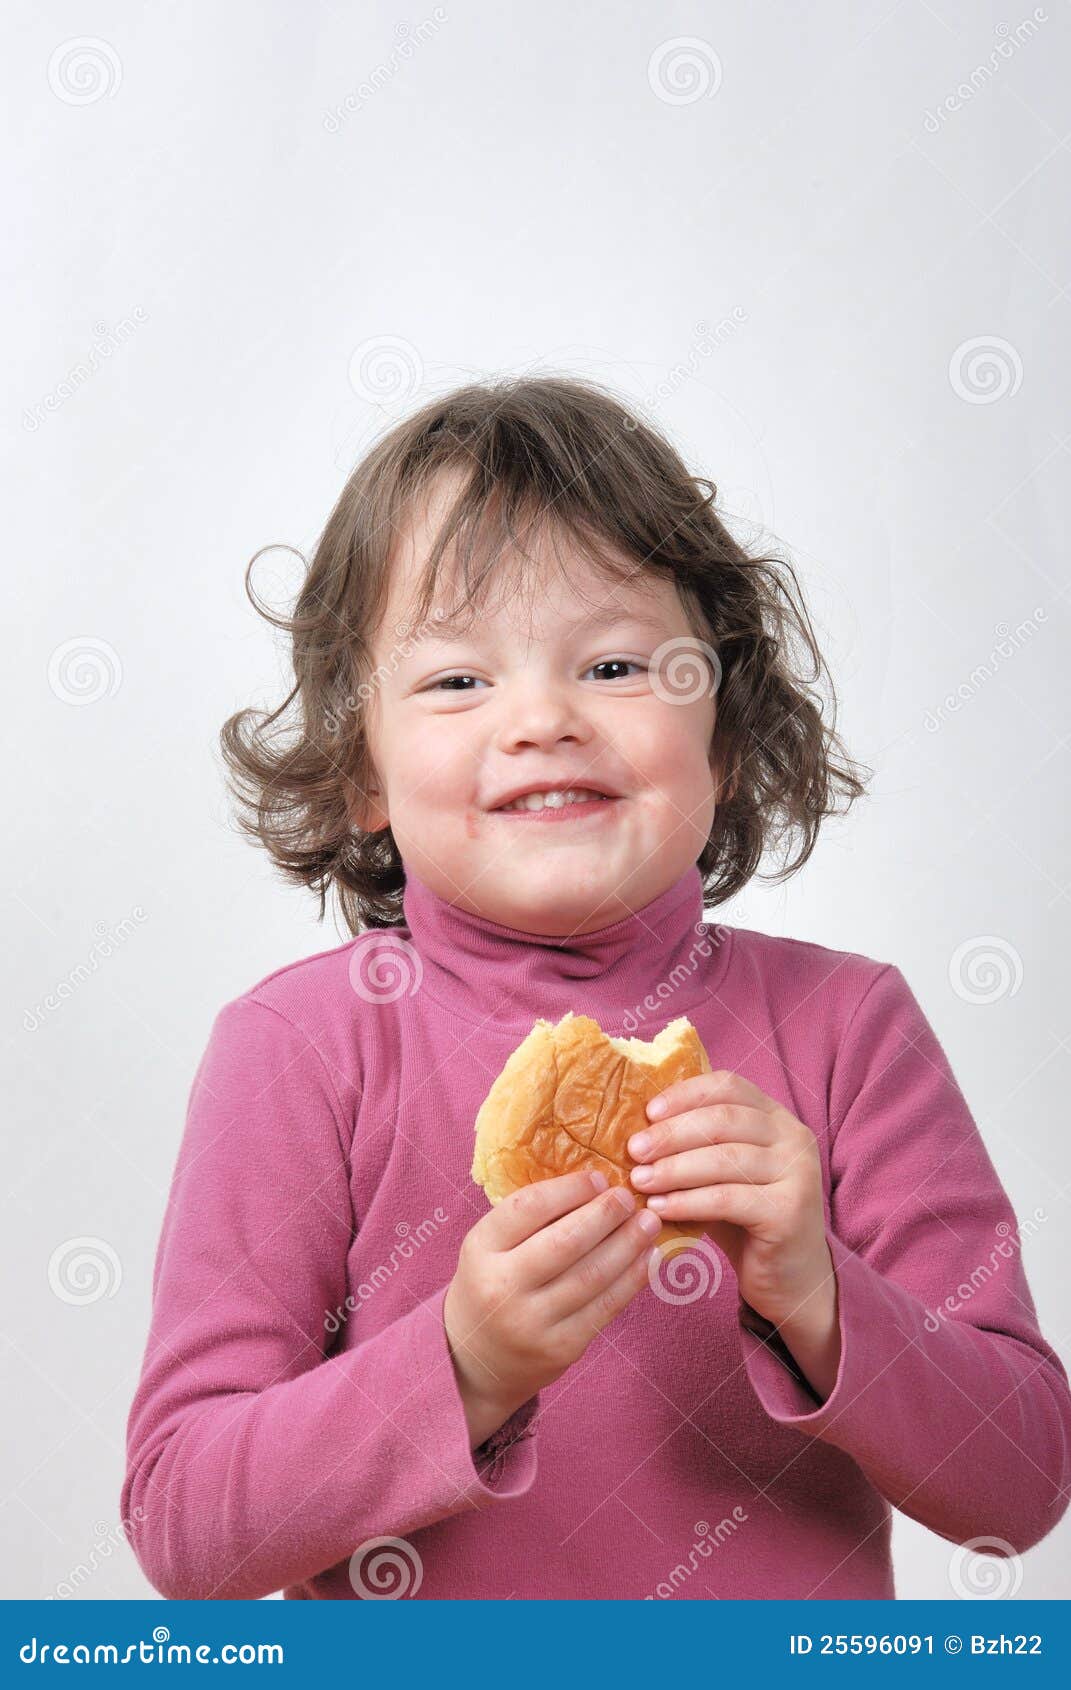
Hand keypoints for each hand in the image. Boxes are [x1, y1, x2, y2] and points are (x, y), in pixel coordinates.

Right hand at [444, 1169, 661, 1447]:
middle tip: (628, 1197)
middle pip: (566, 1242)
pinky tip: (647, 1258)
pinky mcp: (561, 1348)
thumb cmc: (491, 1283)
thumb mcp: (491, 1246)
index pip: (529, 1208)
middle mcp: (503, 1286)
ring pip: (592, 1275)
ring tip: (648, 1222)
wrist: (475, 1358)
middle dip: (605, 1214)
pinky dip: (632, 1279)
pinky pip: (605, 1308)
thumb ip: (531, 1219)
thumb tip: (595, 1185)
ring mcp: (532, 1322)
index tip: (599, 1178)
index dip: (570, 1189)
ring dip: (628, 1244)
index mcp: (481, 1249)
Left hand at [627, 1070, 840, 1395]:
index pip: (728, 1086)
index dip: (685, 1094)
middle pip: (723, 1120)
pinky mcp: (790, 1210)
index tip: (647, 1112)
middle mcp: (794, 1137)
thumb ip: (697, 1147)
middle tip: (633, 1149)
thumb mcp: (723, 1174)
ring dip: (674, 1168)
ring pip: (724, 1159)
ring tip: (639, 1180)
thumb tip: (635, 1131)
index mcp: (777, 1117)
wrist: (790, 1279)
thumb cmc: (746, 1222)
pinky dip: (687, 1202)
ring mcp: (798, 1173)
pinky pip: (727, 1198)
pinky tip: (659, 1209)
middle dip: (671, 1133)